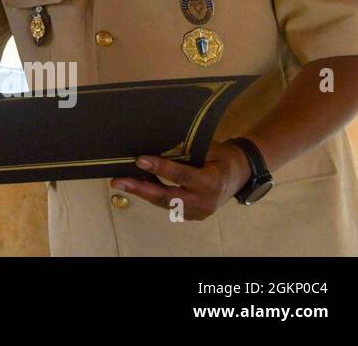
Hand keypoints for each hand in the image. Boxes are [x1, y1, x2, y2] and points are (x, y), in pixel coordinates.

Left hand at [110, 140, 252, 221]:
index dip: (160, 168)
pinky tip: (136, 186)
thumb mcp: (208, 148)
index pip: (182, 175)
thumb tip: (155, 142)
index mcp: (212, 182)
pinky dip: (152, 195)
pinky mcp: (192, 215)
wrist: (239, 175)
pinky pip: (168, 205)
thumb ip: (186, 150)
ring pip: (165, 203)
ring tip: (121, 183)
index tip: (139, 160)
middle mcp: (205, 201)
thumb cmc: (221, 157)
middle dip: (140, 188)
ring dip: (142, 192)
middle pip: (168, 196)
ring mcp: (198, 211)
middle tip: (118, 182)